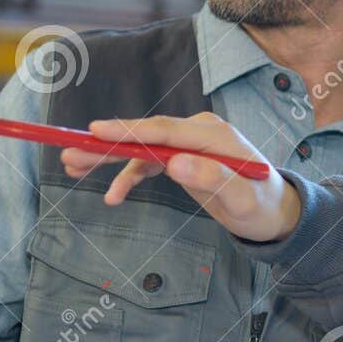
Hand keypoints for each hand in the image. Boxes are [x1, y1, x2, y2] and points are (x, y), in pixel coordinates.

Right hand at [60, 114, 299, 242]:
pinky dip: (128, 177)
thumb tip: (175, 163)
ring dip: (109, 159)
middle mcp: (198, 132)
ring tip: (72, 168)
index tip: (95, 131)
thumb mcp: (242, 201)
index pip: (165, 129)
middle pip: (146, 135)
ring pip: (142, 148)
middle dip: (107, 145)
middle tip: (68, 154)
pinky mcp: (182, 158)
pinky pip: (148, 163)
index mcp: (214, 136)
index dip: (129, 130)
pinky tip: (110, 196)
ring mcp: (188, 144)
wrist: (274, 212)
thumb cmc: (262, 207)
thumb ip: (213, 180)